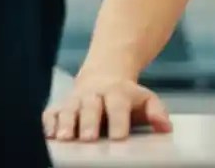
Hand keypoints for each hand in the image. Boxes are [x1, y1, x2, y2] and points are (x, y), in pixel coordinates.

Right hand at [42, 73, 171, 141]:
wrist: (104, 75)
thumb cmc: (126, 96)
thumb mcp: (145, 99)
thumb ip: (156, 112)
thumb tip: (165, 127)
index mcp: (117, 92)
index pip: (118, 106)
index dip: (119, 121)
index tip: (119, 137)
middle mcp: (94, 94)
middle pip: (91, 107)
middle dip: (90, 122)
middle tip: (90, 138)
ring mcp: (75, 100)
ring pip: (69, 109)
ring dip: (67, 123)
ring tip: (65, 138)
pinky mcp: (60, 106)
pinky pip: (51, 113)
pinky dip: (48, 123)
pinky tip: (49, 135)